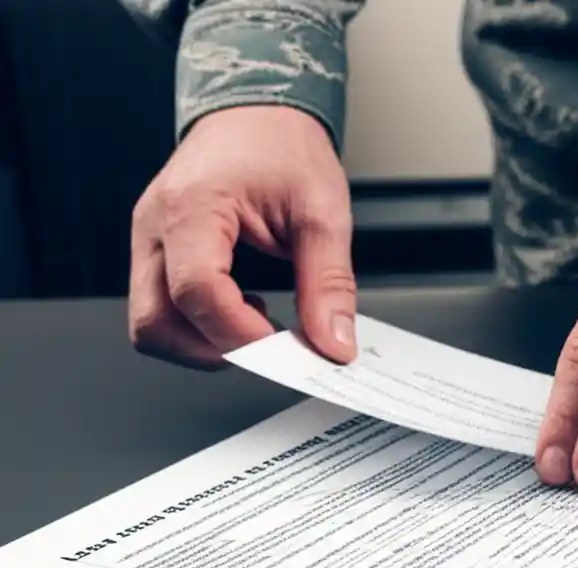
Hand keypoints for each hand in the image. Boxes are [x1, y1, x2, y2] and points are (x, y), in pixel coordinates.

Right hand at [129, 105, 356, 369]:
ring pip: (151, 323)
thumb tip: (333, 343)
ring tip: (259, 323)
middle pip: (156, 322)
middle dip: (214, 350)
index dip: (240, 334)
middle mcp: (156, 226)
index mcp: (193, 206)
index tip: (286, 348)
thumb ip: (328, 283)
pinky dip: (200, 325)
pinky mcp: (157, 251)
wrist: (256, 113)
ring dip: (204, 343)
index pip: (197, 292)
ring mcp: (149, 240)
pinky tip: (243, 308)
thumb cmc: (282, 145)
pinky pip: (162, 307)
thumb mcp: (323, 211)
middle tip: (272, 347)